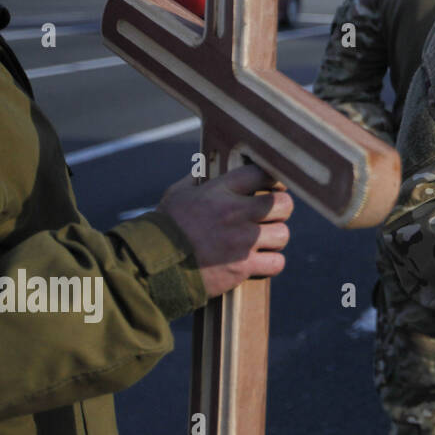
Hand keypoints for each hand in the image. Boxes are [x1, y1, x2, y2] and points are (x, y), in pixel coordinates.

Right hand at [157, 164, 292, 297]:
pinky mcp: (242, 267)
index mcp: (220, 191)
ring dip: (275, 239)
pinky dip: (272, 263)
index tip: (271, 187)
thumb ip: (197, 180)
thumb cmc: (162, 229)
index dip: (271, 180)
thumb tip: (207, 168)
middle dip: (280, 210)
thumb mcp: (177, 195)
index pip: (261, 174)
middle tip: (270, 216)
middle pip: (284, 204)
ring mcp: (242, 241)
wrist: (150, 266)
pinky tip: (261, 262)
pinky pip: (277, 262)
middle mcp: (235, 213)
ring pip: (283, 234)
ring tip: (264, 242)